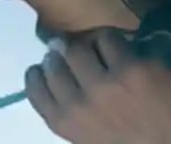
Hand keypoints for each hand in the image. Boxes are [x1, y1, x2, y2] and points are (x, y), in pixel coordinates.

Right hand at [25, 28, 170, 143]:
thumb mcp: (92, 140)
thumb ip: (76, 117)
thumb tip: (67, 86)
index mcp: (67, 125)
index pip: (36, 88)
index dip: (40, 73)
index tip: (45, 66)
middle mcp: (80, 101)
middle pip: (58, 61)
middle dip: (63, 52)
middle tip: (72, 48)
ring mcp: (107, 82)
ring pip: (83, 45)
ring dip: (87, 42)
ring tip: (97, 44)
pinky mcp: (135, 66)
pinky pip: (113, 38)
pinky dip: (113, 37)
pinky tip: (119, 41)